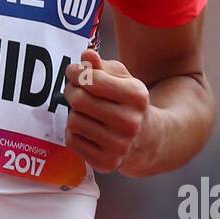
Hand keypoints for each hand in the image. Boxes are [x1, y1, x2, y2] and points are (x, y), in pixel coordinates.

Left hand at [64, 47, 154, 173]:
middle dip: (71, 91)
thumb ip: (102, 66)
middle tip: (74, 90)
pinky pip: (72, 141)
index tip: (73, 72)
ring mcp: (119, 146)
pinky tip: (87, 129)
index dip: (76, 72)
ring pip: (73, 121)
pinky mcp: (107, 163)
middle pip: (79, 100)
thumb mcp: (122, 79)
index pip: (92, 80)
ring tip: (85, 112)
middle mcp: (130, 122)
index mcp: (137, 96)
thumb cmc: (129, 103)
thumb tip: (86, 56)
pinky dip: (74, 133)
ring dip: (74, 113)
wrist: (148, 138)